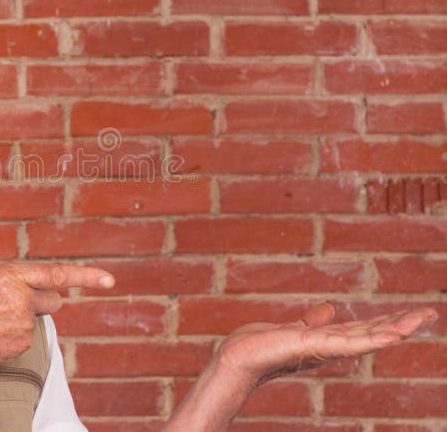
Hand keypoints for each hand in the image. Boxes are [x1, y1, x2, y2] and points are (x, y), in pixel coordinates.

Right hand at [0, 262, 114, 369]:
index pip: (56, 275)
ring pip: (36, 320)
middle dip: (42, 301)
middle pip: (53, 300)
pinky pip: (25, 337)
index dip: (86, 277)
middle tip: (17, 303)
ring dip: (21, 319)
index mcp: (10, 275)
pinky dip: (12, 336)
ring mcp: (22, 325)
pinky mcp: (20, 345)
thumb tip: (22, 284)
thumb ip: (7, 279)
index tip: (109, 280)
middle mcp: (21, 299)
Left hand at [215, 303, 438, 388]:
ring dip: (396, 328)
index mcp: (326, 340)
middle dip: (401, 324)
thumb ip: (312, 321)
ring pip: (368, 337)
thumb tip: (329, 308)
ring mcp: (326, 348)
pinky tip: (394, 333)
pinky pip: (351, 342)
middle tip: (430, 313)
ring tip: (422, 318)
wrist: (239, 358)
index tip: (411, 314)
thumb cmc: (259, 346)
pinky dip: (373, 338)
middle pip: (372, 333)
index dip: (387, 322)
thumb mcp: (292, 328)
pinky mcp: (316, 346)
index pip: (362, 330)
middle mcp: (330, 347)